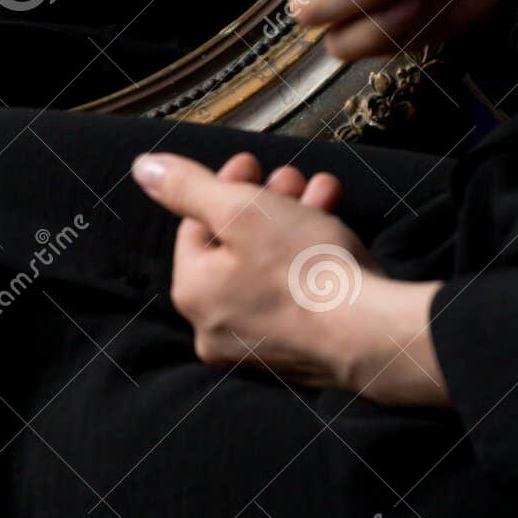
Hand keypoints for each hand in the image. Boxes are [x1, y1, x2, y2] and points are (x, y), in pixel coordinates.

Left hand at [132, 148, 448, 404]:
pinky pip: (294, 295)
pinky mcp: (298, 355)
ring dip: (294, 220)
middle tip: (289, 177)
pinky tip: (334, 225)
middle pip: (235, 246)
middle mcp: (216, 328)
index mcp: (194, 293)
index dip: (224, 185)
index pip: (196, 225)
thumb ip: (187, 187)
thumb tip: (144, 169)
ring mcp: (258, 347)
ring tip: (321, 191)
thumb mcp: (241, 210)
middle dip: (265, 201)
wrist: (372, 335)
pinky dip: (310, 257)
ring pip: (269, 266)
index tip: (252, 162)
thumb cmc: (304, 269)